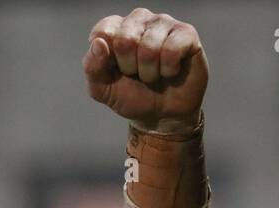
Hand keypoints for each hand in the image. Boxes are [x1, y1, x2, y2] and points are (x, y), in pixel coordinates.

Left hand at [83, 9, 206, 133]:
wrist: (161, 115)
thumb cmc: (131, 96)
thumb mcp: (102, 89)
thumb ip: (92, 67)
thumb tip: (98, 43)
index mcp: (116, 28)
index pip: (103, 31)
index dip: (108, 59)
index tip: (116, 70)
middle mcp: (139, 20)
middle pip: (125, 39)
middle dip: (129, 68)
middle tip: (137, 74)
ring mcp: (163, 23)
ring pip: (149, 47)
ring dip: (150, 72)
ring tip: (154, 75)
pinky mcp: (186, 33)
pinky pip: (172, 49)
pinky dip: (168, 69)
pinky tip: (170, 71)